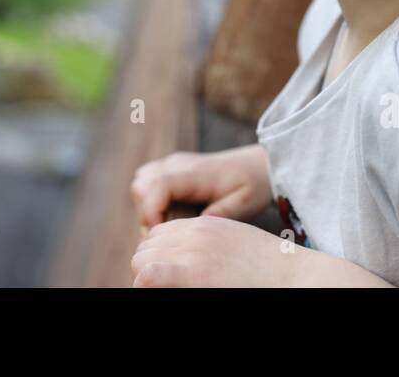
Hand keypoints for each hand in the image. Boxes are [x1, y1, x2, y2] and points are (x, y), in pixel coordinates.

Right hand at [130, 145, 272, 229]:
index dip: (151, 212)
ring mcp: (173, 164)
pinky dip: (153, 202)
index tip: (161, 235)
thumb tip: (196, 226)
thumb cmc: (253, 185)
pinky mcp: (172, 169)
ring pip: (140, 184)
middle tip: (171, 232)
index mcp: (195, 173)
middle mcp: (178, 164)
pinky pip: (148, 184)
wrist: (258, 165)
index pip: (157, 186)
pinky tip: (177, 214)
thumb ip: (221, 213)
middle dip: (147, 214)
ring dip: (148, 207)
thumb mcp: (245, 204)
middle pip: (140, 186)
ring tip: (175, 223)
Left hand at [130, 215, 300, 286]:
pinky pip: (149, 275)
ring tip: (165, 290)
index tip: (168, 277)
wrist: (297, 277)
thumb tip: (195, 266)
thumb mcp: (236, 245)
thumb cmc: (272, 271)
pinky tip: (153, 290)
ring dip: (145, 278)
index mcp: (204, 225)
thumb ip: (210, 247)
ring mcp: (193, 252)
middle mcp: (194, 234)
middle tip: (163, 286)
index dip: (158, 258)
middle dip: (148, 268)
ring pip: (141, 261)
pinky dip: (144, 284)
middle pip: (147, 247)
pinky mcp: (194, 275)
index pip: (159, 235)